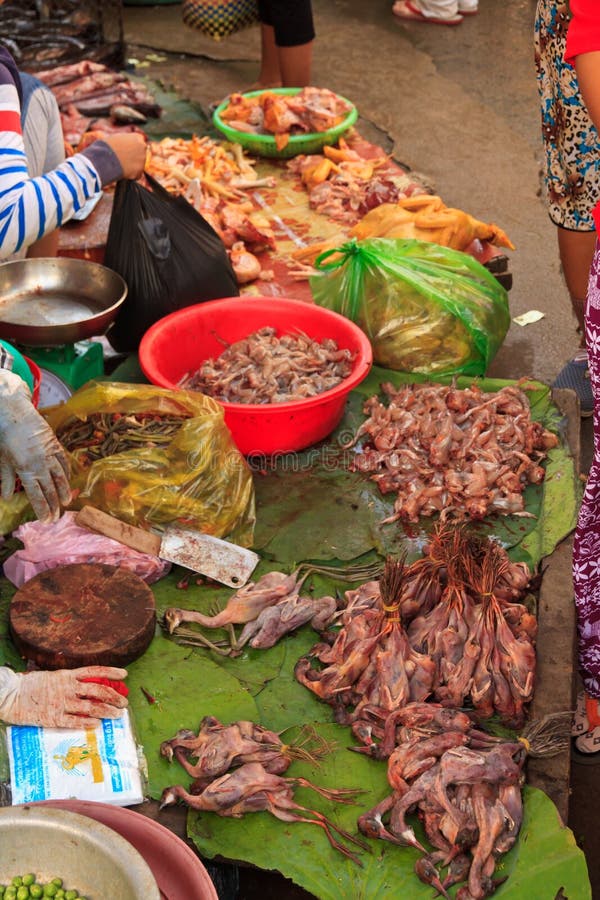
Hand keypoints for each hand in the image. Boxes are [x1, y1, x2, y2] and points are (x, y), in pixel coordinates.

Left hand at [0, 369, 70, 520]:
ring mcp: (50, 455)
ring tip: (67, 502)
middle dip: (54, 506)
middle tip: (57, 518)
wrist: (14, 413)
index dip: (42, 509)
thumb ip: (6, 480)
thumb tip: (6, 498)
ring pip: (61, 477)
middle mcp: (41, 465)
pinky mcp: (56, 445)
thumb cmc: (4, 437)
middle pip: (50, 490)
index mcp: (26, 470)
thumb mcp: (2, 460)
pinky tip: (68, 480)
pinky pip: (64, 462)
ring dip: (64, 491)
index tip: (46, 520)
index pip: (37, 495)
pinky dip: (67, 472)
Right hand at [0, 665, 128, 727]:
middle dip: (114, 697)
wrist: (11, 694)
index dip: (111, 672)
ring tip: (117, 714)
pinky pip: (75, 721)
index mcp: (68, 675)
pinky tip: (98, 725)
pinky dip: (88, 723)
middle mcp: (68, 687)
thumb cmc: (31, 685)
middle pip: (98, 691)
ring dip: (107, 711)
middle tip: (124, 703)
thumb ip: (70, 681)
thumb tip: (89, 686)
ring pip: (91, 707)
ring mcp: (62, 703)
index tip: (124, 674)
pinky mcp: (54, 717)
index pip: (95, 671)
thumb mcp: (53, 677)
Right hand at [102, 132, 147, 180]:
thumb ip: (125, 141)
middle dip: (134, 157)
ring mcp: (142, 159)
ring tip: (121, 166)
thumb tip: (126, 145)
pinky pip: (137, 175)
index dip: (132, 148)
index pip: (139, 143)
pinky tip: (123, 173)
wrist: (104, 159)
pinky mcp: (140, 171)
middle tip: (124, 160)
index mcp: (137, 137)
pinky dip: (131, 176)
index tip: (127, 152)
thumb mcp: (115, 138)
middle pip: (141, 154)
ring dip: (132, 166)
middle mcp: (142, 147)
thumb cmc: (105, 147)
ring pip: (139, 165)